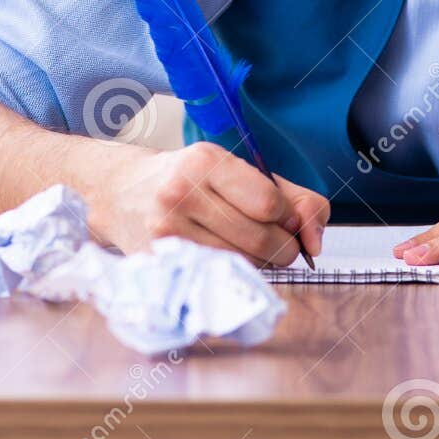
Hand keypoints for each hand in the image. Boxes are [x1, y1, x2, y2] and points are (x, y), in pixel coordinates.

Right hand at [94, 141, 328, 265]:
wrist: (122, 194)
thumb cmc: (191, 181)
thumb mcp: (238, 172)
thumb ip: (292, 198)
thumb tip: (316, 239)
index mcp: (206, 161)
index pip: (271, 204)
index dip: (290, 219)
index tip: (285, 219)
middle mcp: (181, 193)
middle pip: (262, 240)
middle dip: (283, 248)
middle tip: (275, 241)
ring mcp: (167, 231)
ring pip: (243, 264)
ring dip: (259, 264)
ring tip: (245, 246)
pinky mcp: (159, 261)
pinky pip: (218, 278)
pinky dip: (232, 274)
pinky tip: (224, 258)